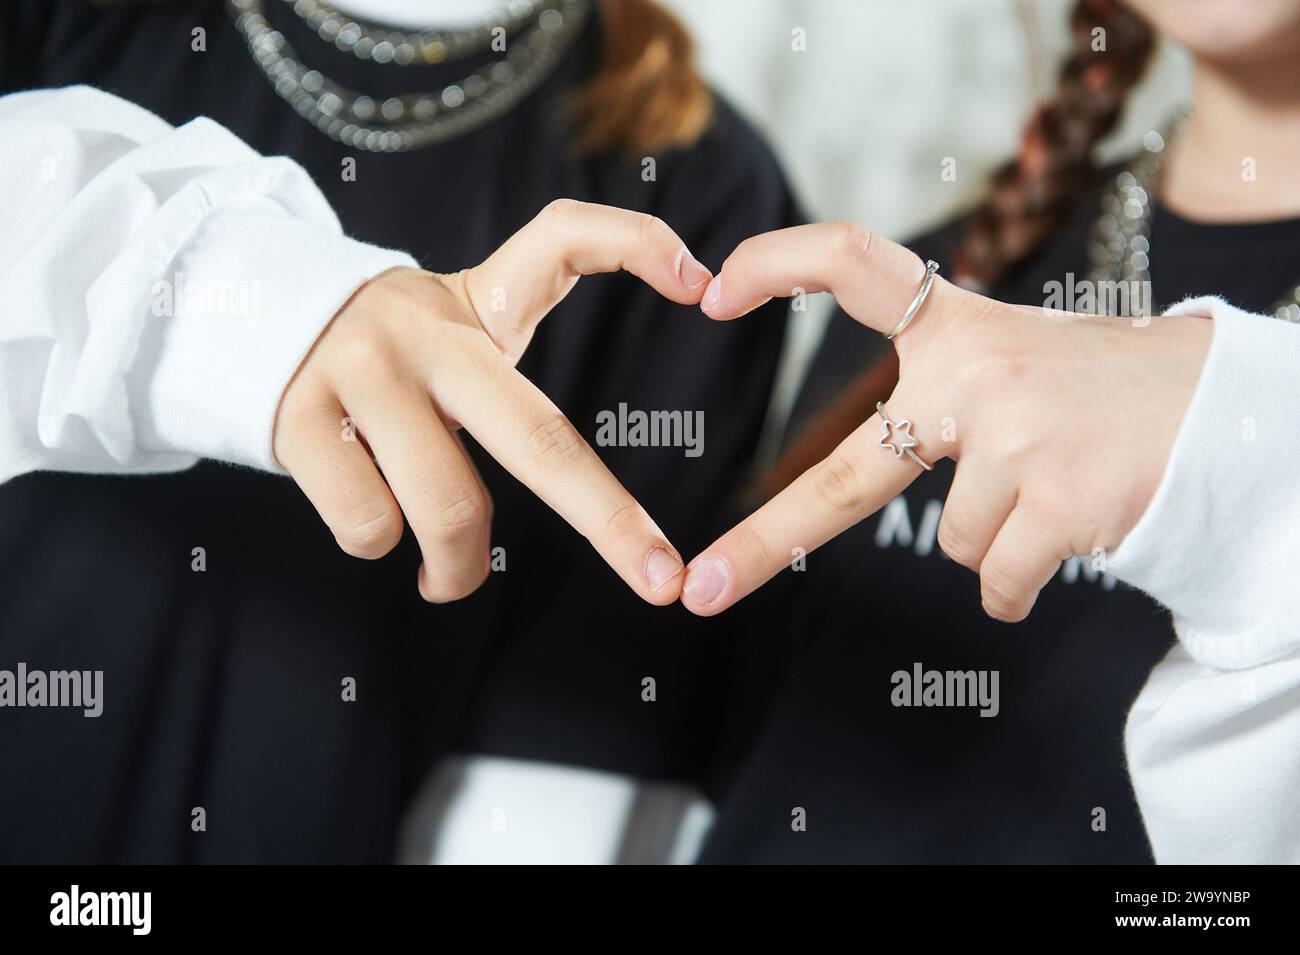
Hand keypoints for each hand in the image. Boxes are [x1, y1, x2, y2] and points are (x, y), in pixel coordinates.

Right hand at [272, 200, 713, 603]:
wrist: (247, 328)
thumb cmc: (394, 357)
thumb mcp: (458, 325)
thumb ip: (523, 348)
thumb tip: (619, 401)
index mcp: (476, 303)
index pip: (561, 240)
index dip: (634, 246)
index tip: (702, 284)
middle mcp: (420, 328)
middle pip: (536, 436)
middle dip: (610, 521)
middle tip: (660, 582)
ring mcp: (355, 371)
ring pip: (445, 511)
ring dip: (456, 569)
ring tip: (446, 576)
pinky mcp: (294, 419)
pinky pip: (368, 525)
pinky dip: (382, 548)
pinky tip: (372, 521)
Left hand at [681, 222, 1212, 620]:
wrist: (1218, 409)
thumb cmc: (1096, 390)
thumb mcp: (1014, 356)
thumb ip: (942, 394)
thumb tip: (868, 502)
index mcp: (957, 326)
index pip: (852, 262)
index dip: (777, 265)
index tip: (713, 292)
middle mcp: (975, 374)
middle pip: (844, 476)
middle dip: (766, 542)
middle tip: (702, 587)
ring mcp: (1015, 438)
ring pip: (954, 539)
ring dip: (997, 533)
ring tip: (1058, 484)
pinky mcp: (1055, 502)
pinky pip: (998, 580)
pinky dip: (1021, 584)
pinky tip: (1069, 532)